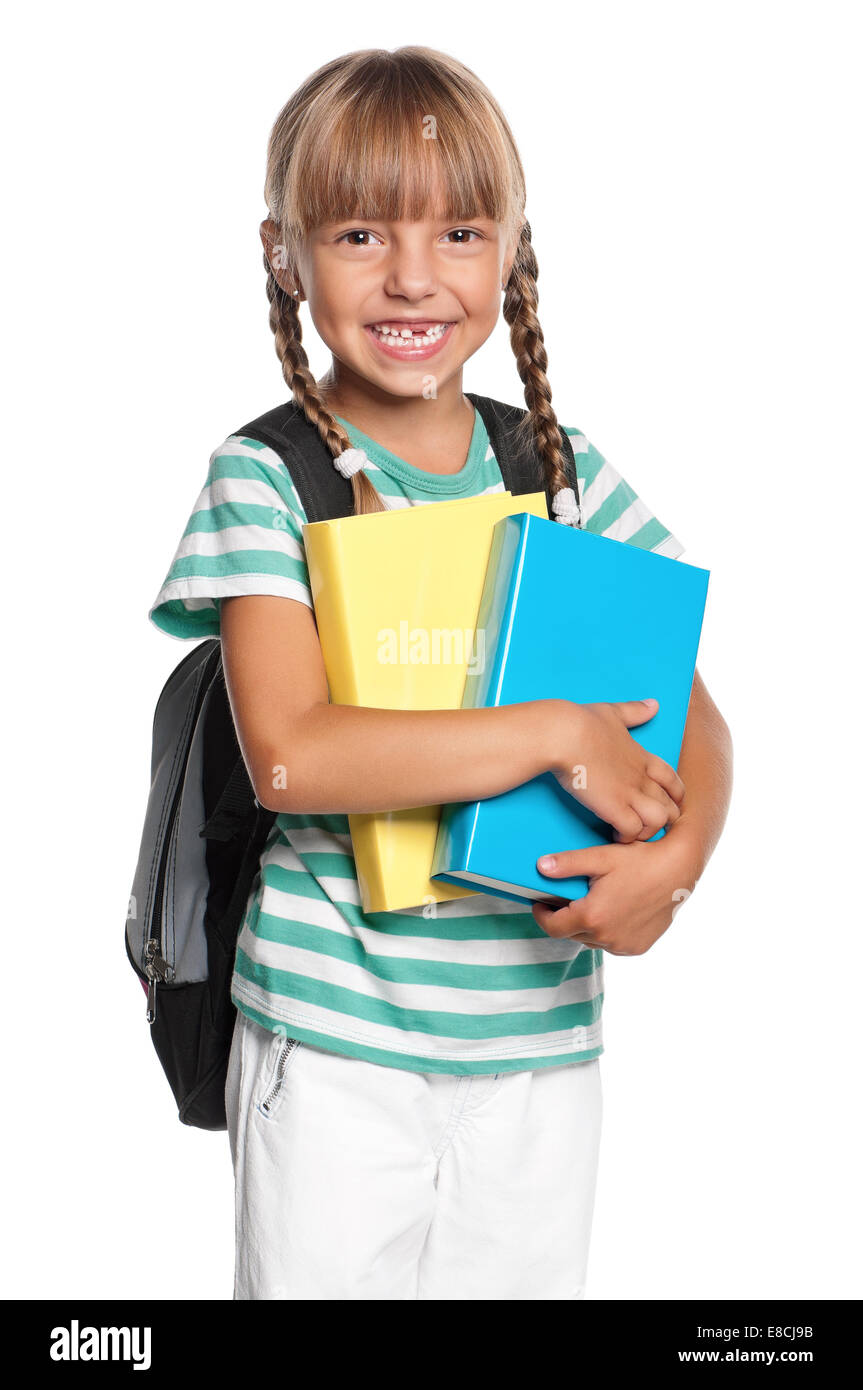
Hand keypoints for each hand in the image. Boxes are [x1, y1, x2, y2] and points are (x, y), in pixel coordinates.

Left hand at [531, 832, 699, 954]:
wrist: (679, 870)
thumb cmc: (640, 860)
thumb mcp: (601, 857)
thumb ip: (568, 863)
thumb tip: (541, 866)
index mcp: (593, 917)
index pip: (553, 927)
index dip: (542, 916)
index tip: (540, 904)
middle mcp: (607, 937)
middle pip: (571, 934)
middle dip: (564, 918)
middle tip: (565, 899)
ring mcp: (623, 945)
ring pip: (592, 940)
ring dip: (586, 926)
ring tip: (590, 904)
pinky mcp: (638, 947)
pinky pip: (612, 944)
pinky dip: (606, 932)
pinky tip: (611, 913)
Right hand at [549, 698, 685, 843]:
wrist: (563, 734)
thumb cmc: (582, 722)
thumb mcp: (613, 712)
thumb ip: (635, 711)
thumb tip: (654, 704)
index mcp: (643, 757)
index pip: (673, 781)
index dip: (673, 796)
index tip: (663, 803)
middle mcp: (642, 778)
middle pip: (671, 806)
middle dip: (662, 819)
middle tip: (644, 824)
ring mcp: (630, 794)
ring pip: (659, 822)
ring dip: (646, 831)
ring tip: (630, 833)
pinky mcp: (614, 807)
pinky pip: (634, 831)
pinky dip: (626, 837)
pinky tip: (614, 835)